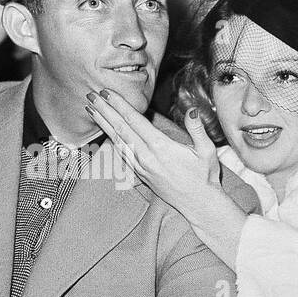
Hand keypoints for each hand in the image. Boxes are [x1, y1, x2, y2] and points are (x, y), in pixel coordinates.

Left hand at [86, 90, 220, 210]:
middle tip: (90, 95)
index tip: (107, 92)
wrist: (199, 204)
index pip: (135, 121)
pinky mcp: (141, 174)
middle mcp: (147, 157)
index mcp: (161, 147)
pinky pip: (122, 154)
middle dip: (105, 110)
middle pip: (121, 129)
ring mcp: (142, 167)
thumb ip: (197, 129)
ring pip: (117, 141)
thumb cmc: (205, 177)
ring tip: (91, 109)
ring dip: (103, 124)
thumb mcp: (207, 151)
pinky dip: (112, 140)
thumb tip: (192, 110)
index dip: (119, 105)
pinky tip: (106, 132)